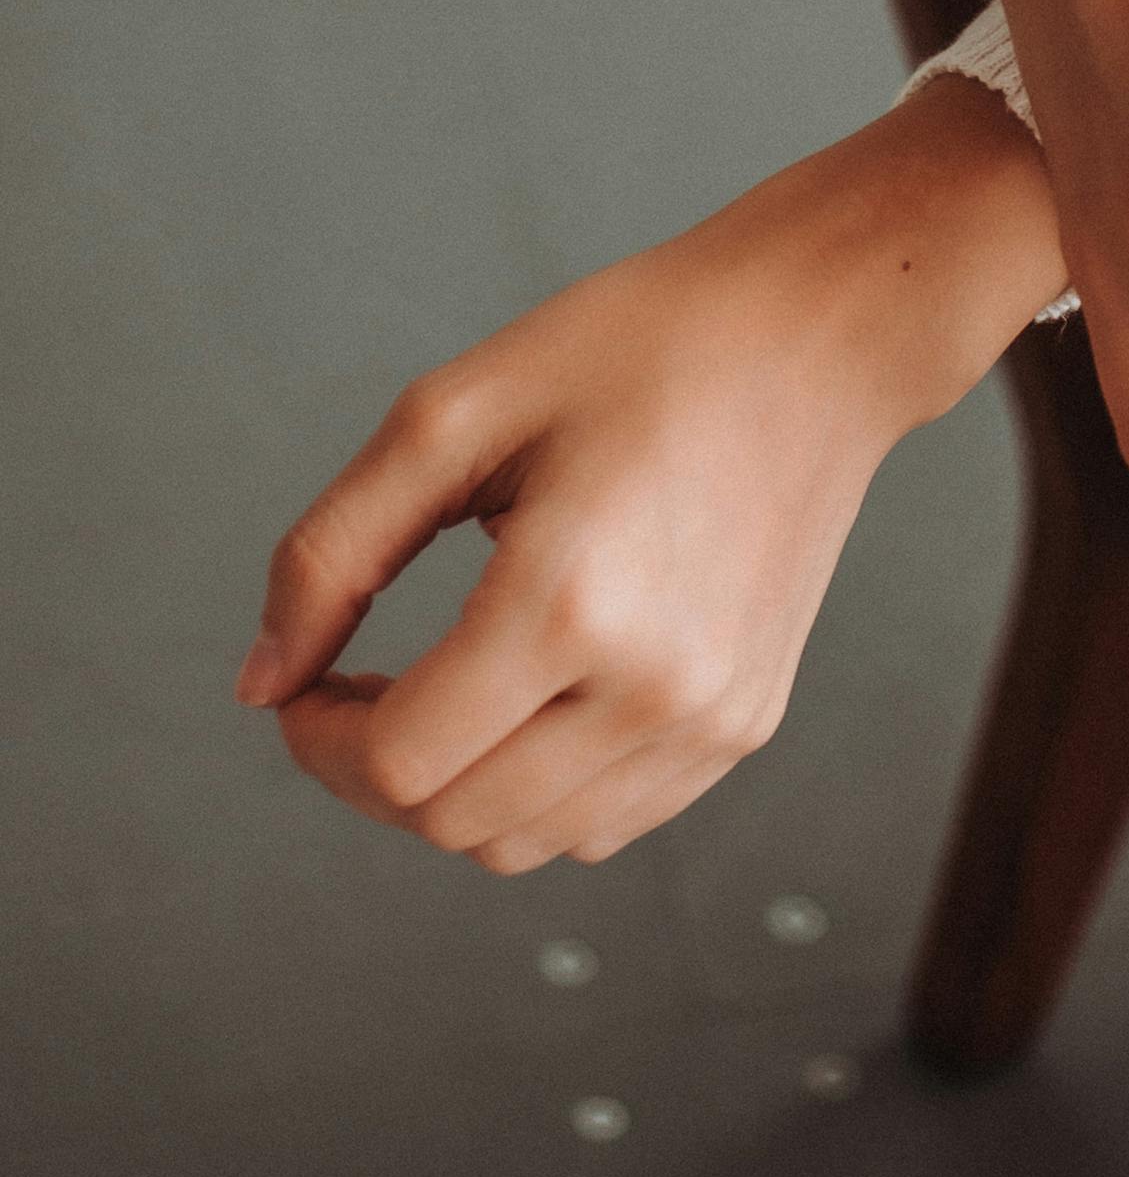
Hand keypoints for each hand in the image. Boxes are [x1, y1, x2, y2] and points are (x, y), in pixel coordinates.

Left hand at [238, 83, 1064, 868]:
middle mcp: (654, 682)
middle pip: (452, 821)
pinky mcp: (745, 724)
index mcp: (573, 595)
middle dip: (370, 772)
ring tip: (444, 688)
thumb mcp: (454, 411)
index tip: (305, 687)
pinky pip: (600, 824)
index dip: (317, 741)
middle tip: (355, 688)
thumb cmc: (644, 345)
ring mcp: (711, 717)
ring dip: (452, 790)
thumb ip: (332, 553)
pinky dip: (535, 791)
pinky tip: (530, 696)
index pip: (399, 763)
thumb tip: (260, 683)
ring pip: (523, 843)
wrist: (821, 332)